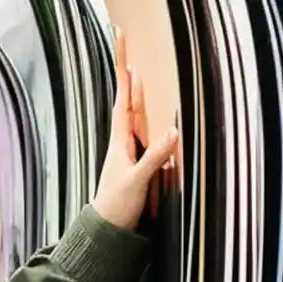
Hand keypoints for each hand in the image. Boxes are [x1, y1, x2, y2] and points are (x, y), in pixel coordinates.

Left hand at [91, 29, 179, 230]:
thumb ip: (155, 156)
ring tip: (137, 74)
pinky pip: (143, 134)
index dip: (125, 79)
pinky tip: (150, 114)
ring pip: (134, 117)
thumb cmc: (118, 205)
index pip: (123, 103)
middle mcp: (123, 143)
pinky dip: (146, 119)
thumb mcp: (138, 180)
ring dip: (136, 96)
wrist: (108, 230)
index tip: (125, 55)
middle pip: (127, 103)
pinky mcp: (136, 162)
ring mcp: (129, 152)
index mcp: (120, 142)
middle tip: (127, 51)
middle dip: (128, 79)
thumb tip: (173, 131)